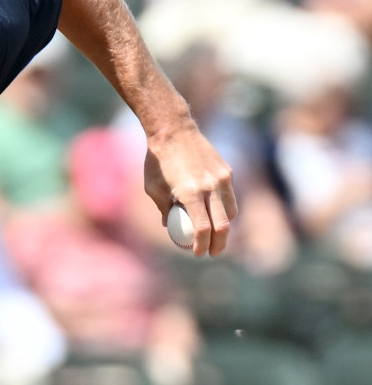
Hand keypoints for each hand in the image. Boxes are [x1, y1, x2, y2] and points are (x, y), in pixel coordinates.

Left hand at [143, 126, 237, 256]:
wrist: (173, 130)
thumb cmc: (157, 161)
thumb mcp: (153, 188)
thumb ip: (164, 208)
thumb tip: (169, 226)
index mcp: (190, 193)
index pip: (202, 228)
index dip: (201, 245)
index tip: (197, 253)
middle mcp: (210, 187)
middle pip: (223, 225)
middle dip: (219, 244)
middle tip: (212, 252)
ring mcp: (222, 178)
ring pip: (231, 212)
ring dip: (225, 227)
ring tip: (215, 236)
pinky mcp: (227, 171)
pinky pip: (230, 197)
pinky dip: (225, 209)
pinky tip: (216, 215)